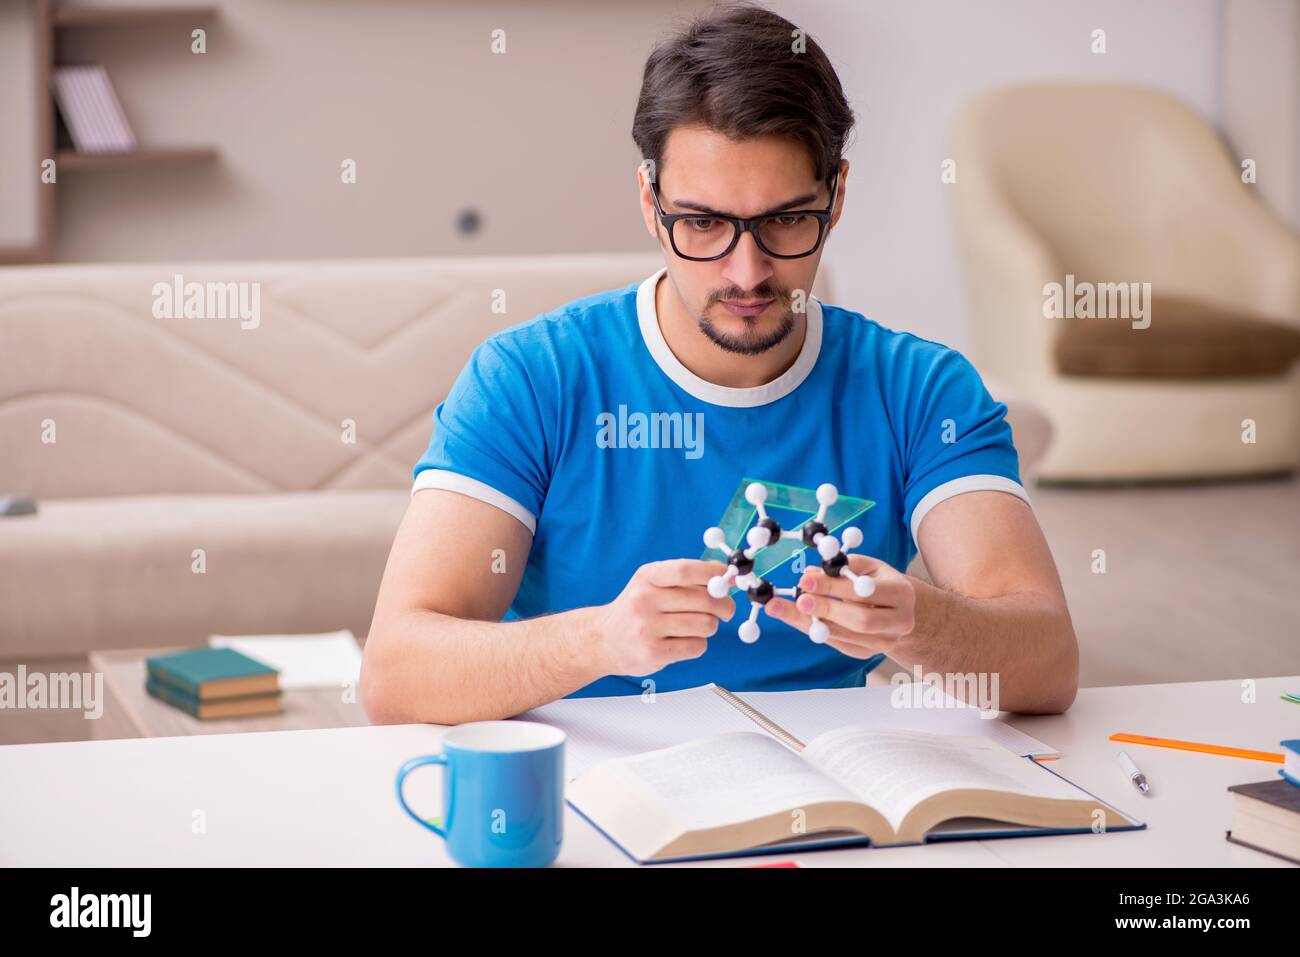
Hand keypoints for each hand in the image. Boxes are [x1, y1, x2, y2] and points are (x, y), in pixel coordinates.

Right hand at [592, 559, 735, 675]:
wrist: (603, 640)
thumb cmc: (636, 610)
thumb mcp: (652, 583)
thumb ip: (686, 577)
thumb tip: (725, 575)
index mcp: (646, 577)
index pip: (685, 570)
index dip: (713, 574)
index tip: (728, 577)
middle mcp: (644, 600)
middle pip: (703, 600)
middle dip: (724, 605)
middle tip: (726, 610)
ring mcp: (647, 627)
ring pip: (705, 624)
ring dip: (709, 627)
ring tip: (696, 627)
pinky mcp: (654, 652)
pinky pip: (697, 646)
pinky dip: (698, 644)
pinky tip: (683, 642)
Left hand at [766, 554, 915, 658]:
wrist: (897, 610)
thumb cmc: (878, 582)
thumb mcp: (867, 566)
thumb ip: (842, 567)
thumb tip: (810, 573)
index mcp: (902, 593)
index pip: (866, 591)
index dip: (834, 586)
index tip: (806, 579)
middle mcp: (899, 622)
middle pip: (861, 620)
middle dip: (827, 609)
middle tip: (799, 599)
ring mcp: (884, 642)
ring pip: (844, 636)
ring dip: (810, 622)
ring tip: (782, 608)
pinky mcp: (865, 653)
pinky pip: (836, 643)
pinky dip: (813, 629)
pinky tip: (793, 617)